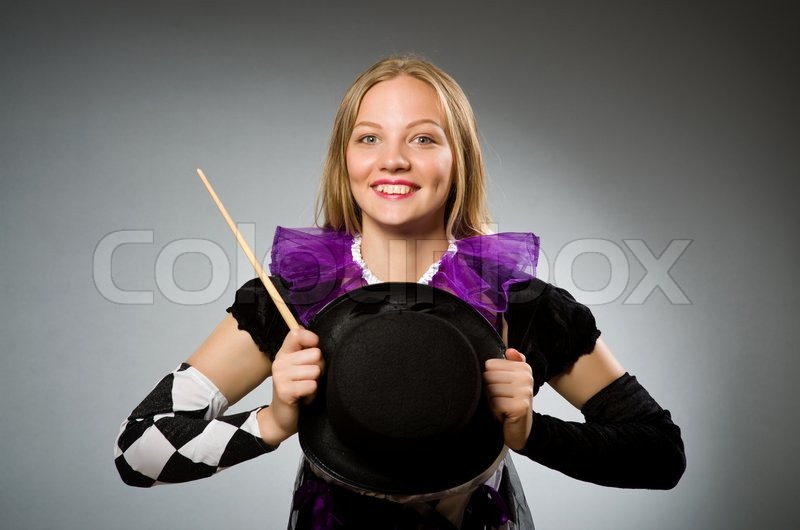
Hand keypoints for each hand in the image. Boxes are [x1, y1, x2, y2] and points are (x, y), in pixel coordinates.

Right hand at [257, 328, 323, 445]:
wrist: (282, 417)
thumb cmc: (297, 389)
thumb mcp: (300, 367)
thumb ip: (306, 351)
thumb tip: (315, 336)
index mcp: (284, 353)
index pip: (296, 334)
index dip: (312, 339)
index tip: (315, 349)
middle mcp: (280, 362)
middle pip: (315, 354)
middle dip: (319, 368)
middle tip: (309, 378)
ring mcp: (280, 376)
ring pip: (315, 371)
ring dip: (315, 382)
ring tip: (306, 388)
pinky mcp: (284, 391)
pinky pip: (311, 386)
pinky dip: (312, 394)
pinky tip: (304, 398)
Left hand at [483, 348, 533, 450]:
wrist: (520, 428)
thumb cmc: (510, 402)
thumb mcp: (510, 380)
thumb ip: (510, 363)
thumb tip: (510, 350)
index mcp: (523, 367)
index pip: (489, 365)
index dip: (490, 378)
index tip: (501, 387)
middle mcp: (526, 377)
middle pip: (488, 377)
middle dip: (489, 391)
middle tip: (501, 399)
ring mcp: (525, 391)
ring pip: (490, 390)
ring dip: (492, 402)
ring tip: (502, 406)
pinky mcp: (520, 406)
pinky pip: (495, 403)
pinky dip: (495, 411)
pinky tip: (504, 414)